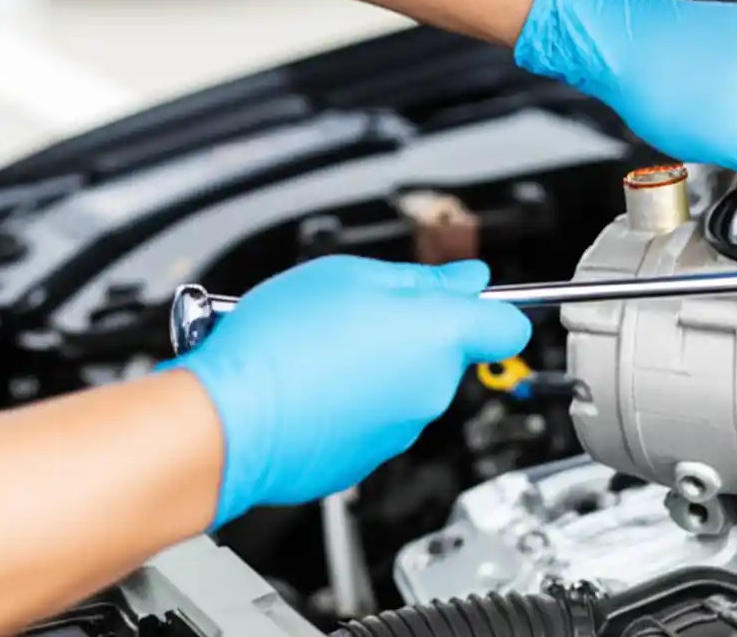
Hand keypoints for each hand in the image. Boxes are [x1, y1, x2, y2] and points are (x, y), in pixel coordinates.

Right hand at [161, 257, 529, 527]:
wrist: (229, 422)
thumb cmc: (281, 345)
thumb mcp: (351, 277)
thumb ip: (422, 279)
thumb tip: (468, 280)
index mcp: (439, 338)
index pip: (508, 328)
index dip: (487, 308)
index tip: (460, 296)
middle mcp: (431, 390)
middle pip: (446, 353)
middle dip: (410, 331)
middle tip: (356, 314)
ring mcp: (401, 430)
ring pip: (406, 386)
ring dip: (375, 366)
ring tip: (318, 350)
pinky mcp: (368, 459)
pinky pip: (373, 419)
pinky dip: (351, 403)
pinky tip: (310, 386)